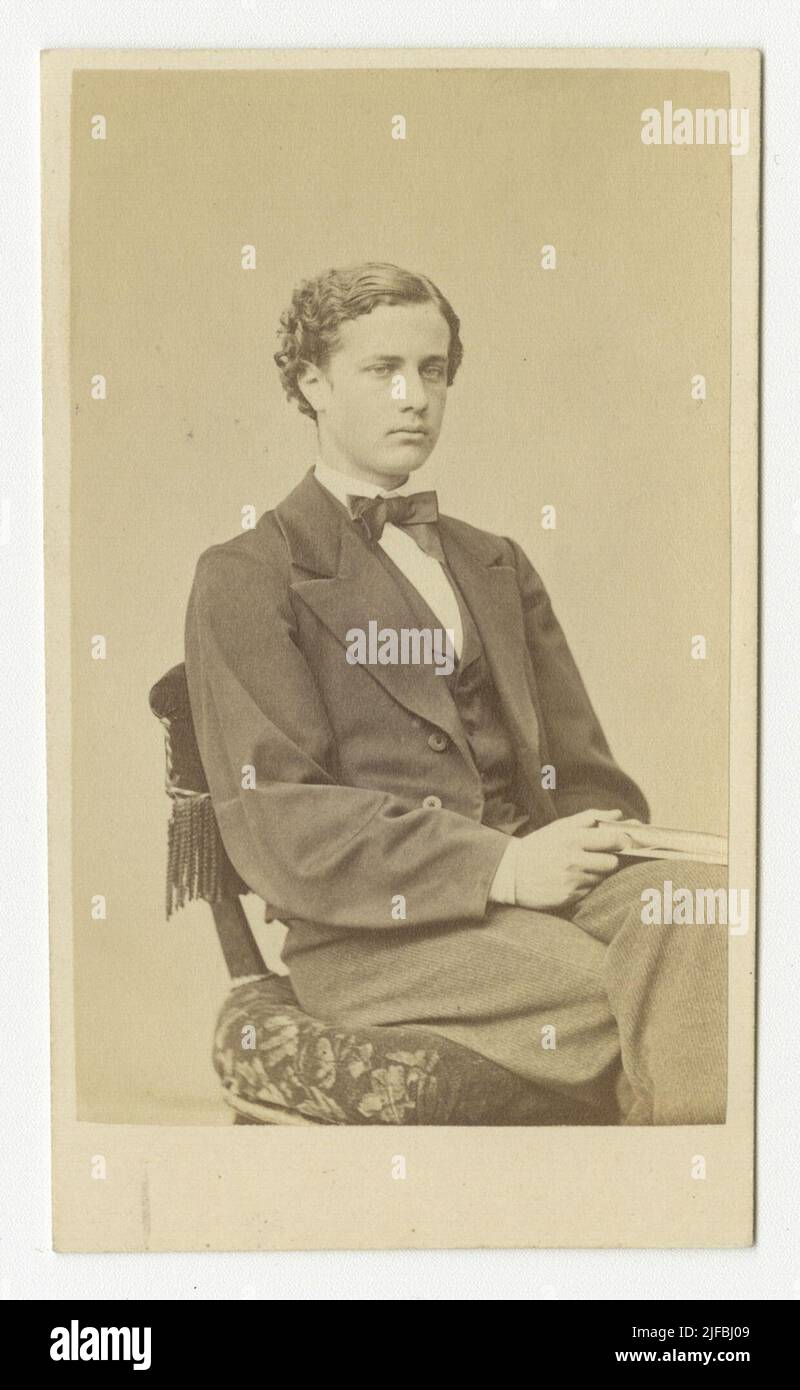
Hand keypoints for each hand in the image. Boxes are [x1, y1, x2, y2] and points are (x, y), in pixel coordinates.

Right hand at [513, 808, 633, 912]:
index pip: (612, 840)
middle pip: (612, 862)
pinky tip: (569, 881)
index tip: (623, 842)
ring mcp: (571, 880)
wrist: (511, 873)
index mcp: (572, 838)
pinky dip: (584, 886)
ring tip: (578, 869)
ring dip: (595, 873)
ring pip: (601, 878)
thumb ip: (590, 818)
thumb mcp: (560, 826)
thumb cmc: (539, 846)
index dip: (623, 841)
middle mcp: (572, 859)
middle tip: (598, 857)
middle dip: (609, 860)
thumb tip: (618, 814)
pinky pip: (589, 891)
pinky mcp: (568, 897)